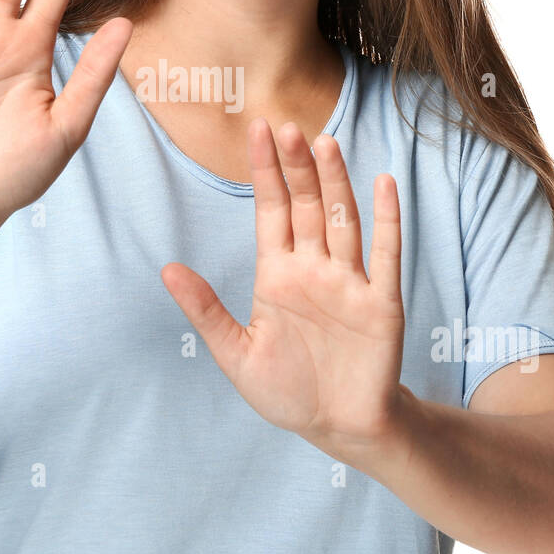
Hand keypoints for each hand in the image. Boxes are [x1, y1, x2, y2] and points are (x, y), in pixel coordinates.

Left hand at [161, 120, 408, 462]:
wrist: (339, 428)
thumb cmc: (287, 391)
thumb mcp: (236, 354)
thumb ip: (206, 310)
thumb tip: (166, 269)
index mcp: (277, 275)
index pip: (271, 211)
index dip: (265, 172)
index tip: (257, 130)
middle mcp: (314, 269)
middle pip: (307, 206)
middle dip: (297, 167)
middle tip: (288, 126)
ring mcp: (350, 282)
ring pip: (343, 220)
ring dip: (336, 183)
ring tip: (326, 144)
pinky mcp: (381, 303)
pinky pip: (385, 254)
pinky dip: (386, 219)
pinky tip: (384, 184)